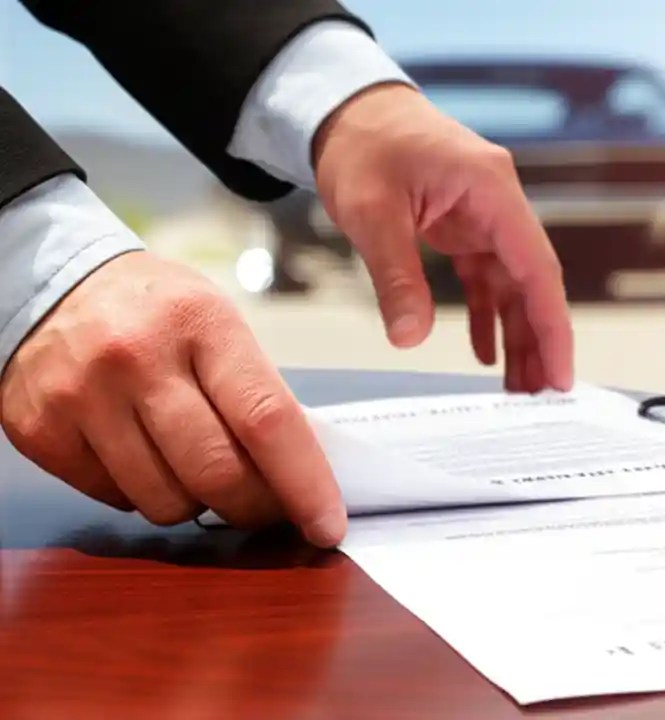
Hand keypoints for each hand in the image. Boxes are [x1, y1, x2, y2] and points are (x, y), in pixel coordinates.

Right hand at [0, 252, 346, 545]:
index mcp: (201, 322)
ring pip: (165, 500)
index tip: (327, 525)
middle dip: (255, 507)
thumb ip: (256, 391)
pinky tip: (144, 459)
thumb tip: (302, 476)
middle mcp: (137, 356)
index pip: (266, 419)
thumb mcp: (218, 323)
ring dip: (196, 505)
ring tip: (198, 473)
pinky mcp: (39, 429)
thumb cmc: (159, 312)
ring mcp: (82, 395)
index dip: (304, 482)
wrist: (55, 284)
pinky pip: (113, 499)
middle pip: (216, 471)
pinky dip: (141, 495)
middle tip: (266, 508)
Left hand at [312, 83, 573, 392]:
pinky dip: (484, 315)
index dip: (553, 326)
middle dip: (538, 341)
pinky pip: (484, 279)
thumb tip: (409, 336)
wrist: (342, 106)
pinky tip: (484, 353)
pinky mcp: (462, 225)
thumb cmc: (361, 142)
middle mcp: (498, 203)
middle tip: (541, 397)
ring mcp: (482, 215)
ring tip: (517, 388)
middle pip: (532, 283)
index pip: (537, 268)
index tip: (561, 374)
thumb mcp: (372, 213)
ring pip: (511, 286)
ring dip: (515, 334)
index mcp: (492, 190)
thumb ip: (396, 276)